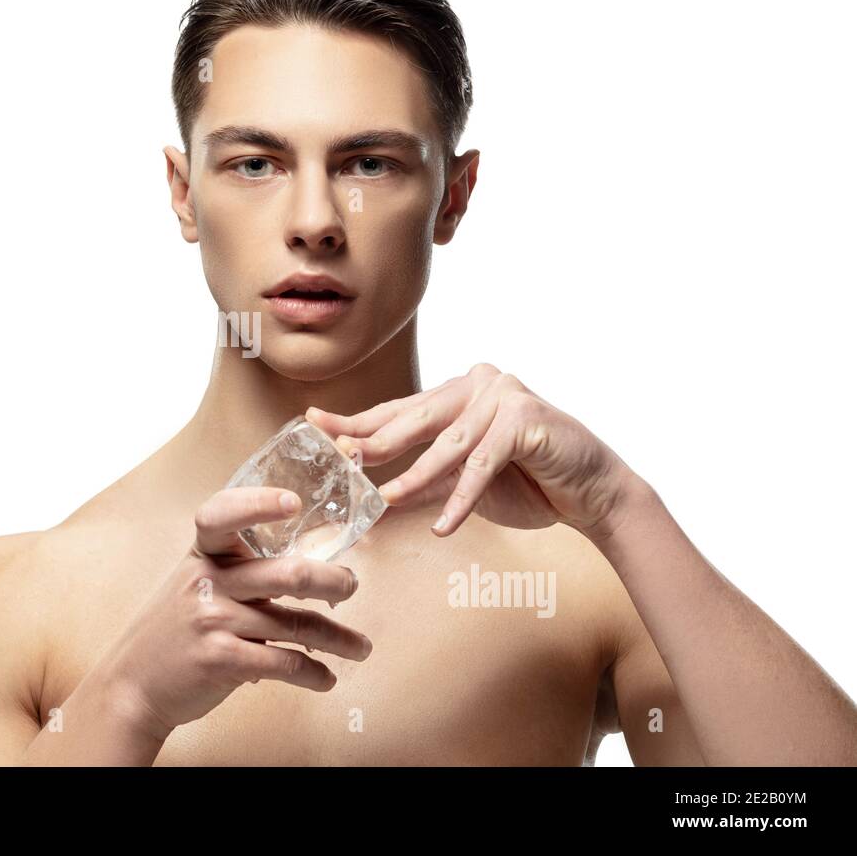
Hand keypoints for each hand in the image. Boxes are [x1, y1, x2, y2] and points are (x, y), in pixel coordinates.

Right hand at [93, 486, 371, 739]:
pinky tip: (324, 678)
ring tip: (361, 648)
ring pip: (296, 624)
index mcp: (203, 554)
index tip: (293, 502)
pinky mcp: (220, 660)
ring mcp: (212, 620)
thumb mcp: (195, 584)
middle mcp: (207, 581)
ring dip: (338, 638)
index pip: (224, 513)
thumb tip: (309, 565)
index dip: (258, 502)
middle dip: (333, 581)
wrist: (133, 685)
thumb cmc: (175, 630)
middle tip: (351, 586)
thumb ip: (238, 569)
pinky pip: (283, 663)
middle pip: (288, 572)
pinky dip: (313, 673)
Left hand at [305, 362, 637, 542]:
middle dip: (373, 443)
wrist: (592, 494)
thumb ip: (419, 487)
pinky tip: (443, 526)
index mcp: (457, 392)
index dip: (356, 421)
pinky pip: (483, 463)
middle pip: (414, 419)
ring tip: (384, 501)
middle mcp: (477, 383)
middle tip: (341, 460)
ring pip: (447, 444)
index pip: (397, 409)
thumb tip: (369, 507)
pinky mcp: (526, 418)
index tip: (315, 423)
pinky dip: (462, 497)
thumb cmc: (528, 483)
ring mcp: (504, 394)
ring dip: (415, 477)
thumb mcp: (461, 486)